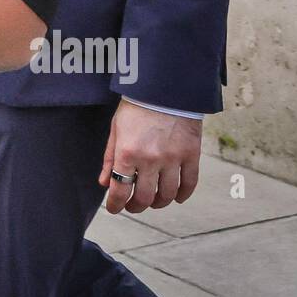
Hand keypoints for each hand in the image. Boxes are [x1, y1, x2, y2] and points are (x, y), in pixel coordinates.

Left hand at [98, 99, 202, 213]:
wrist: (165, 87)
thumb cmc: (136, 106)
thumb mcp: (116, 129)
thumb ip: (109, 158)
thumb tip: (104, 182)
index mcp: (127, 153)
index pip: (120, 190)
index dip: (116, 204)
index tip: (115, 209)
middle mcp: (150, 159)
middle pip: (144, 197)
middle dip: (137, 206)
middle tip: (134, 206)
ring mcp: (173, 158)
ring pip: (167, 194)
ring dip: (158, 203)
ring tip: (153, 201)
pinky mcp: (191, 154)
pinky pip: (189, 183)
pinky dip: (182, 194)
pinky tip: (176, 196)